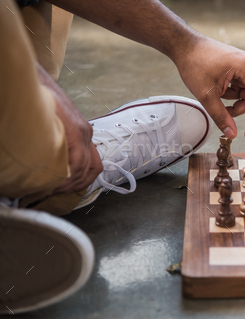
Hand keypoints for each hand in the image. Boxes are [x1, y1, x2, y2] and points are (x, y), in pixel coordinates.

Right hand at [36, 64, 102, 194]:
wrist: (34, 81)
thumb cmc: (39, 103)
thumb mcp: (52, 127)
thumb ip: (56, 143)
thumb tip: (49, 164)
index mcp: (83, 135)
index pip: (92, 167)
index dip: (80, 182)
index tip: (64, 190)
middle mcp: (87, 134)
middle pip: (91, 171)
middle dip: (73, 186)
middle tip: (54, 193)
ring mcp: (84, 131)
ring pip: (85, 168)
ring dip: (70, 182)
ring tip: (51, 188)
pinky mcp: (77, 128)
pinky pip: (79, 159)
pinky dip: (70, 172)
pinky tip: (55, 178)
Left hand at [173, 34, 244, 140]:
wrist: (185, 46)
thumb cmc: (195, 64)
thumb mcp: (206, 95)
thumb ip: (221, 116)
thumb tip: (232, 134)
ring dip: (238, 107)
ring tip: (221, 109)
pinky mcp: (240, 70)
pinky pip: (242, 90)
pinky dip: (233, 99)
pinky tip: (220, 97)